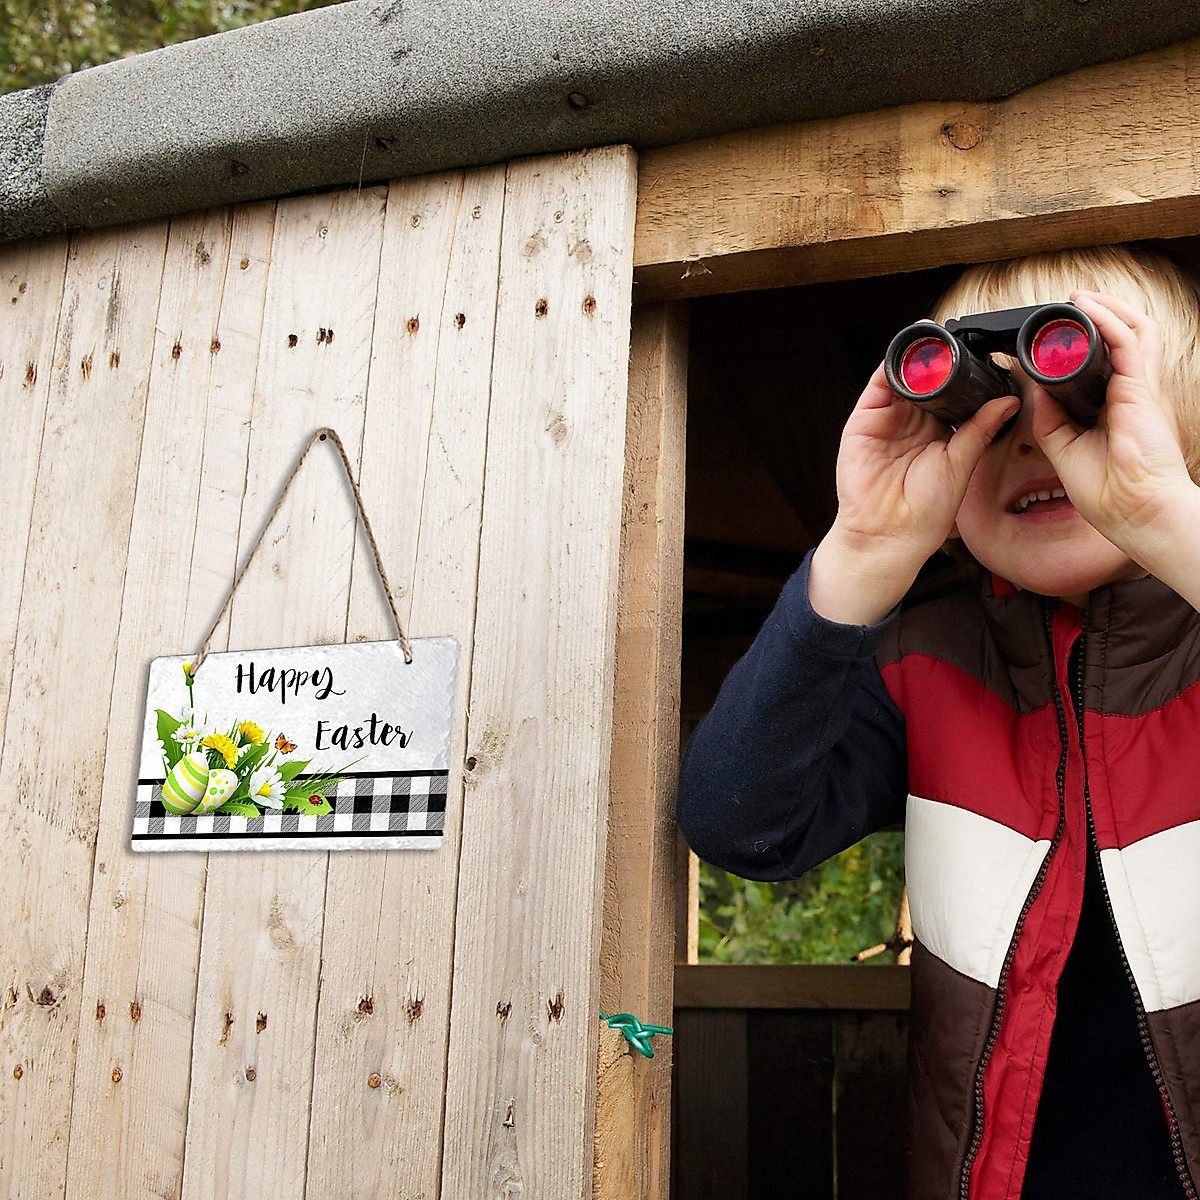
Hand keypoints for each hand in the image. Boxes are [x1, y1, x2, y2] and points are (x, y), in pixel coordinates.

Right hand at [809, 359, 1018, 624]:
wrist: (890, 533)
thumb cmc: (927, 510)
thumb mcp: (961, 462)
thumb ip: (980, 427)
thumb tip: (1010, 400)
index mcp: (938, 432)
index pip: (950, 393)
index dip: (962, 374)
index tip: (980, 354)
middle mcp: (912, 423)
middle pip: (926, 380)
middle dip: (938, 360)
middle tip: (956, 339)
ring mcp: (887, 420)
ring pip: (902, 378)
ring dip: (915, 358)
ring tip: (933, 340)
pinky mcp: (864, 421)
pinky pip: (876, 386)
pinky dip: (890, 366)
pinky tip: (906, 355)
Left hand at [1030, 289, 1196, 568]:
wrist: (1133, 511)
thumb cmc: (1107, 491)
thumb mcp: (1064, 448)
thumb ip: (1048, 417)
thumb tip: (1032, 387)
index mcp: (1117, 407)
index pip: (1106, 363)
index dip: (1087, 344)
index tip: (1056, 337)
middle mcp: (1132, 392)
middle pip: (1125, 338)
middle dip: (1101, 316)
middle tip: (1070, 306)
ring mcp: (1141, 387)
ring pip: (1134, 329)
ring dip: (1107, 308)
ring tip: (1079, 298)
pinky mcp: (1142, 387)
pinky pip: (1130, 339)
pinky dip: (1109, 319)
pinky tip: (1088, 308)